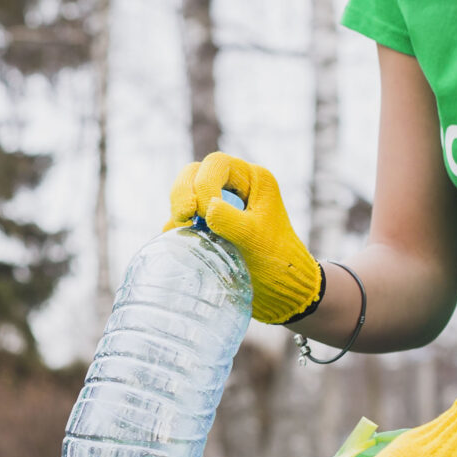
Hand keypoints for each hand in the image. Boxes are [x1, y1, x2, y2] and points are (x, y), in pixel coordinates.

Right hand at [164, 152, 323, 323]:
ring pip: (184, 192)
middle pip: (194, 173)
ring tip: (183, 227)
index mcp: (252, 180)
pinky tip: (179, 239)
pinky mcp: (207, 228)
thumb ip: (231, 220)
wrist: (281, 293)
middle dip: (183, 191)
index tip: (205, 212)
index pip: (217, 164)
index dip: (203, 183)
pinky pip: (182, 218)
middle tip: (184, 216)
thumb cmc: (276, 262)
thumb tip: (205, 208)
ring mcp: (218, 207)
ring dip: (177, 207)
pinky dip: (175, 226)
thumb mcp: (256, 239)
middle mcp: (234, 188)